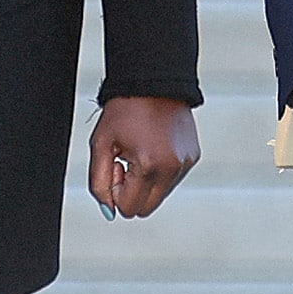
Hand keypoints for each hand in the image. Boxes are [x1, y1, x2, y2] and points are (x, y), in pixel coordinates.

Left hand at [89, 97, 200, 218]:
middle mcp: (173, 168)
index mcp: (149, 166)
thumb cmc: (123, 110)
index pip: (129, 208)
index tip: (116, 165)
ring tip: (140, 150)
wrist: (153, 81)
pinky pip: (172, 179)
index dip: (116, 191)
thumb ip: (99, 183)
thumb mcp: (101, 144)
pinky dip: (160, 170)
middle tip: (126, 162)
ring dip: (146, 181)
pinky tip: (154, 145)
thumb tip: (110, 212)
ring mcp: (186, 163)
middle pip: (146, 208)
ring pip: (159, 195)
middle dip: (132, 191)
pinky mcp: (193, 157)